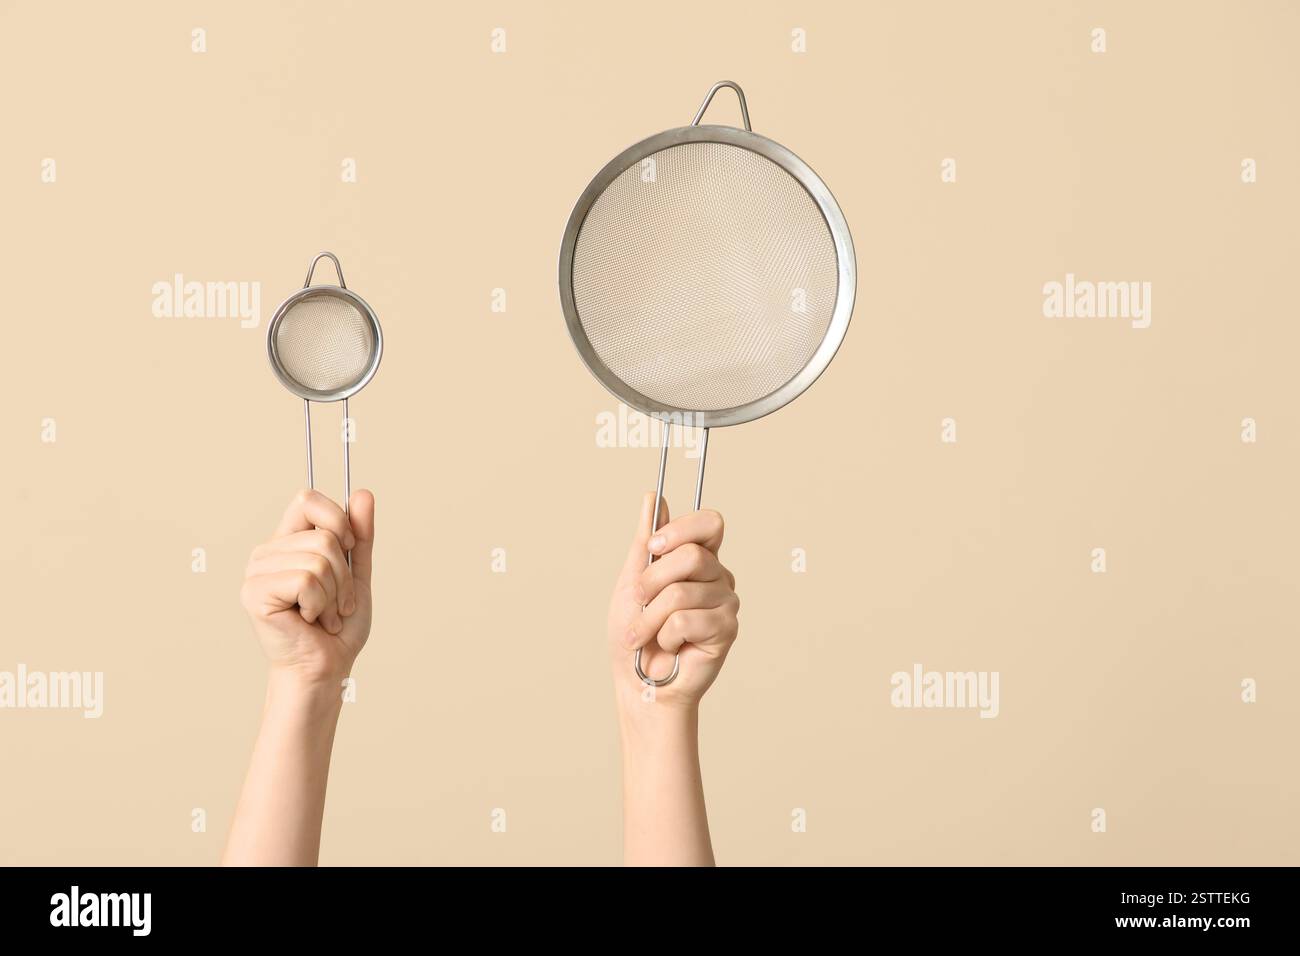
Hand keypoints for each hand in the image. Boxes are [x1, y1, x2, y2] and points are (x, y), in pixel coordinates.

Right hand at [240, 489, 374, 687]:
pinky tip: (308, 620)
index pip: (307, 499)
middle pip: (323, 536)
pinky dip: (320, 605)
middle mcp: (267, 552)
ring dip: (335, 595)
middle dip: (345, 575)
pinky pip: (307, 580)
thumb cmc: (338, 626)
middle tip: (337, 603)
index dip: (336, 518)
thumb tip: (363, 493)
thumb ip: (360, 536)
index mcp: (287, 542)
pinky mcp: (254, 593)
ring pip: (319, 560)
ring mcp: (257, 572)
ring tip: (324, 615)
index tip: (349, 548)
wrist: (325, 668)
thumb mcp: (357, 573)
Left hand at [608, 493, 739, 709]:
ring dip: (649, 617)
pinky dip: (665, 636)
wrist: (638, 682)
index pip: (710, 522)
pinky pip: (686, 620)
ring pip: (680, 592)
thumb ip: (645, 541)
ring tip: (645, 634)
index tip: (653, 546)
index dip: (681, 529)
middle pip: (690, 555)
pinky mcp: (727, 629)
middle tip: (638, 601)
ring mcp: (726, 602)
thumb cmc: (634, 634)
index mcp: (699, 559)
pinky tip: (670, 646)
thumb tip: (653, 496)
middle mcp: (717, 576)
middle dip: (652, 580)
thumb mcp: (632, 580)